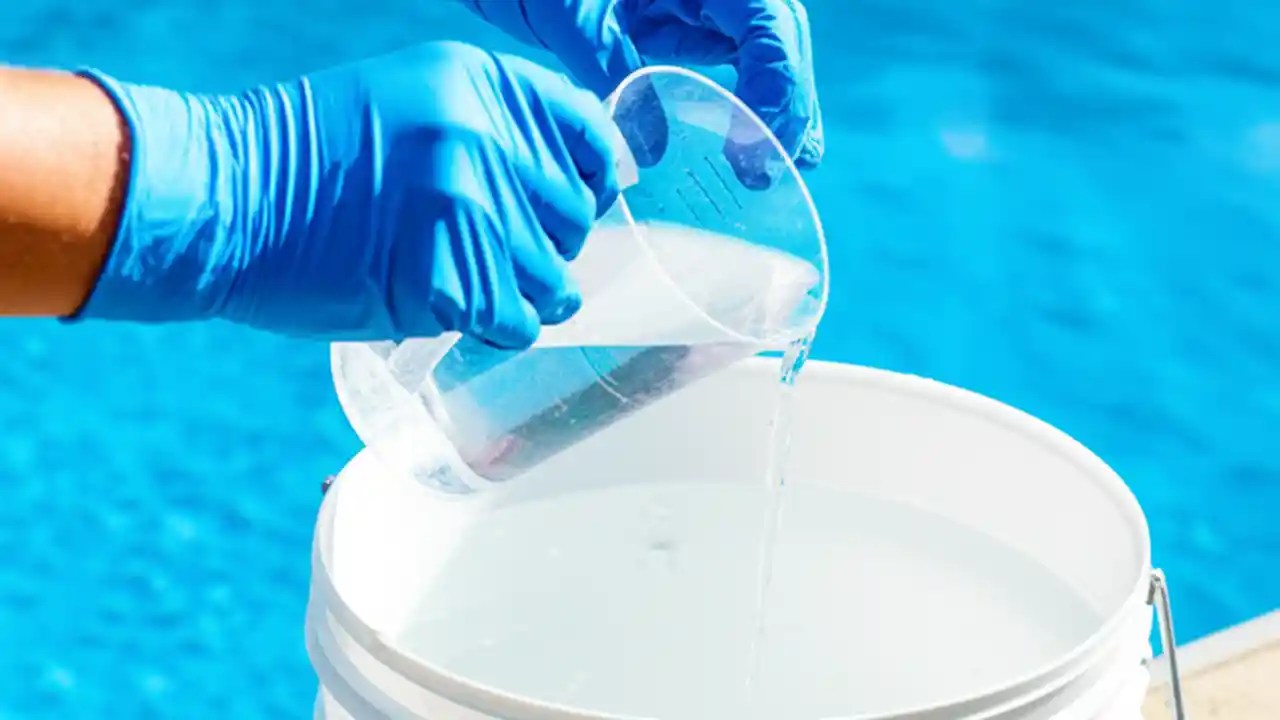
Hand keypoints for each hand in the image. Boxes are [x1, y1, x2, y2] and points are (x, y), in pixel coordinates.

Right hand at [75, 42, 620, 345]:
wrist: (224, 199)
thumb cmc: (309, 158)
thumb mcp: (410, 100)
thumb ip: (490, 127)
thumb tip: (572, 180)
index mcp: (481, 86)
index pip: (592, 138)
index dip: (594, 179)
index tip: (579, 201)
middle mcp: (486, 139)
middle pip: (575, 217)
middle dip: (548, 246)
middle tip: (503, 258)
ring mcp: (471, 210)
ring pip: (553, 278)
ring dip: (527, 295)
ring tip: (482, 291)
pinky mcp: (450, 280)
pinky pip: (517, 322)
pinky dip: (499, 329)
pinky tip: (463, 314)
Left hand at [463, 0, 822, 168]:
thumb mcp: (572, 19)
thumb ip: (608, 70)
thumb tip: (648, 153)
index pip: (769, 22)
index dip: (777, 83)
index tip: (749, 142)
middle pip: (783, 38)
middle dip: (785, 105)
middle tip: (763, 170)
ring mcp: (716, 3)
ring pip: (775, 50)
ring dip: (782, 108)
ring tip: (777, 165)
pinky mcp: (702, 22)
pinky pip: (749, 57)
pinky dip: (760, 100)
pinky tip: (763, 146)